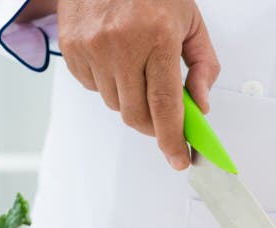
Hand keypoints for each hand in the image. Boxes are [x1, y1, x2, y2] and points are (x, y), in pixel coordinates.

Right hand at [57, 0, 219, 169]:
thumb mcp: (190, 20)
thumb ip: (203, 65)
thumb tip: (200, 105)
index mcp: (156, 35)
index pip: (164, 103)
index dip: (172, 138)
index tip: (179, 159)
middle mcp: (121, 43)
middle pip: (136, 114)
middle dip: (153, 125)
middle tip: (164, 119)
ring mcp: (92, 47)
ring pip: (115, 104)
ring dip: (130, 99)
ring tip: (137, 67)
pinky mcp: (72, 49)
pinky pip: (93, 88)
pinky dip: (108, 83)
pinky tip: (115, 58)